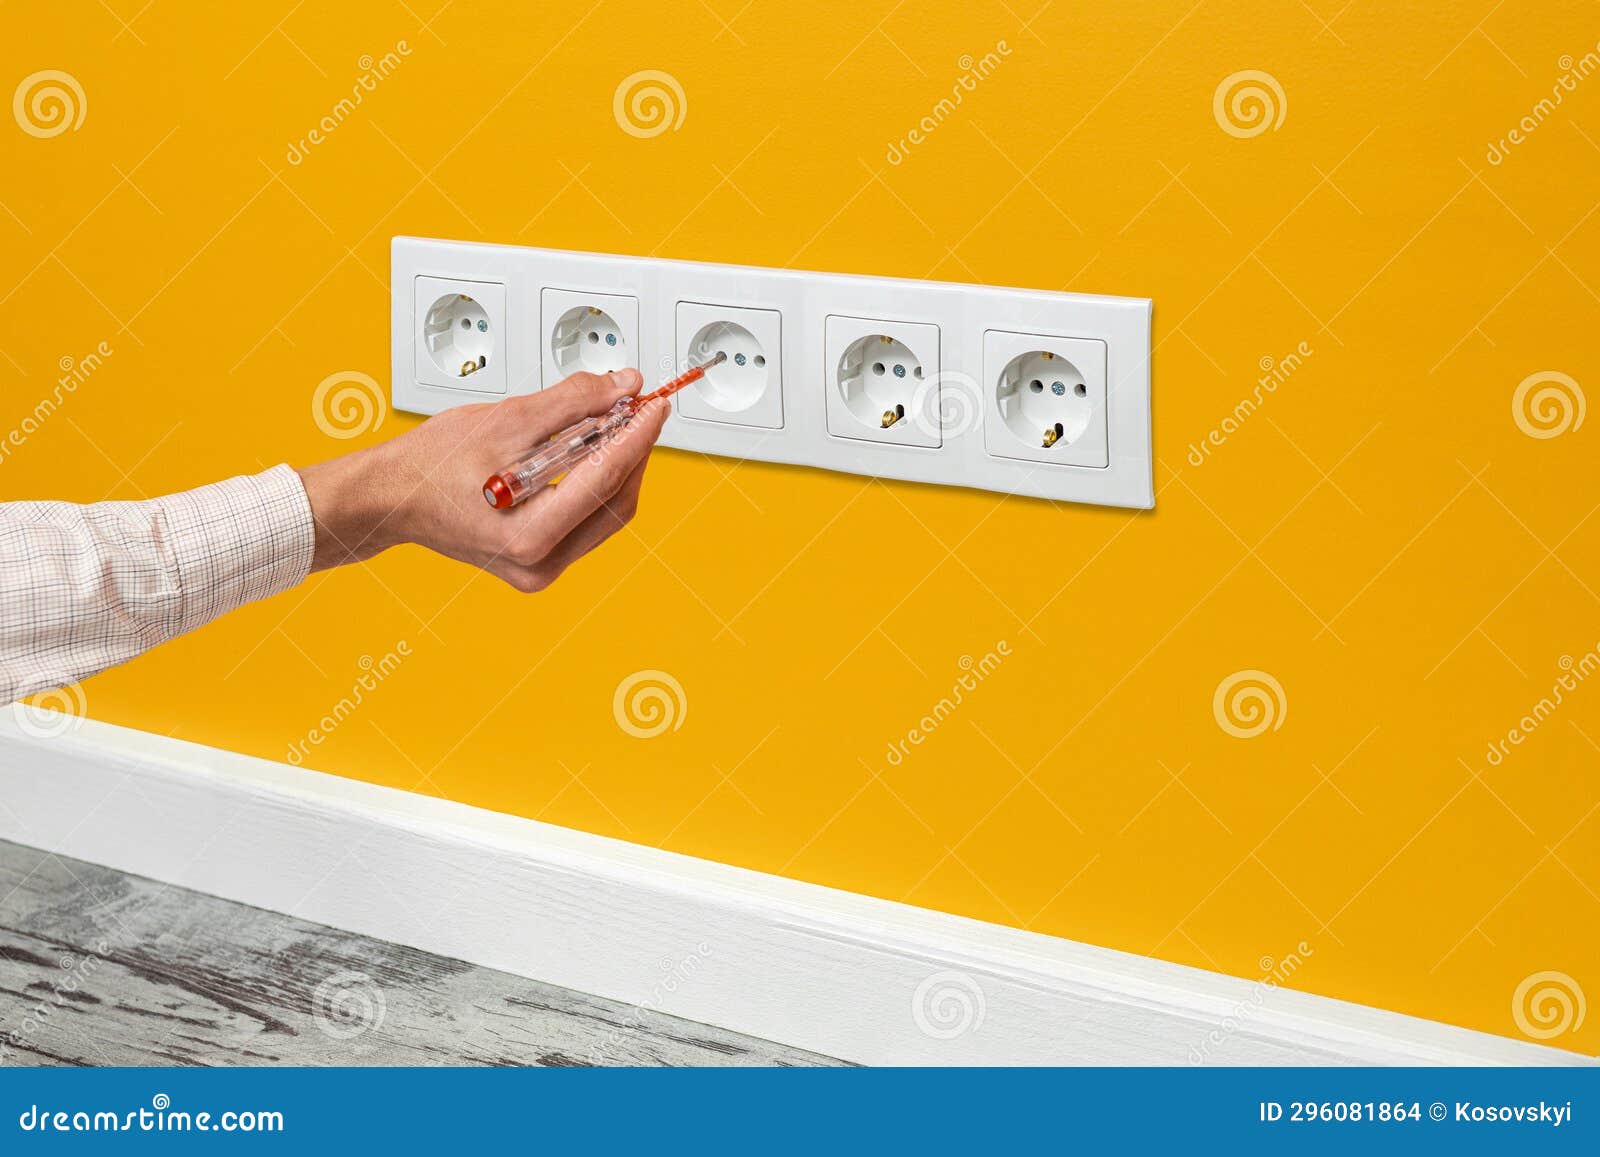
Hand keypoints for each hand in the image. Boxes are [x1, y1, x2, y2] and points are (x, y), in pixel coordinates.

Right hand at [298, 368, 669, 591]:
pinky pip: (585, 521)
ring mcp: (541, 569)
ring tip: (617, 424)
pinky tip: (591, 451)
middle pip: (615, 502)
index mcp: (531, 537)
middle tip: (641, 409)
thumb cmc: (431, 465)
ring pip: (606, 514)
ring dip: (617, 467)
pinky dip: (594, 484)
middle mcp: (540, 564)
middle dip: (632, 452)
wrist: (391, 497)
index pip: (608, 479)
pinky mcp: (539, 561)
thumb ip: (572, 402)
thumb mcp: (506, 420)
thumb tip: (624, 386)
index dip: (639, 435)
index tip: (657, 403)